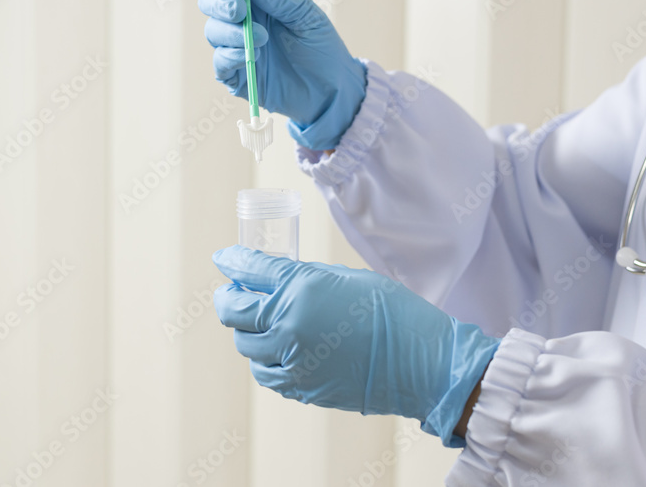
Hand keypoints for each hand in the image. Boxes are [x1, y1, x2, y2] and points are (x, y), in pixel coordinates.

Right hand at [197, 0, 366, 149]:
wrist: (333, 90)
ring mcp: (236, 48)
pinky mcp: (236, 76)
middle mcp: (242, 21)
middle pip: (211, 1)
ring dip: (231, 32)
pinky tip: (251, 57)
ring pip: (213, 31)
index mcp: (259, 0)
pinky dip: (230, 56)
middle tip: (240, 10)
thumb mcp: (307, 16)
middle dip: (220, 2)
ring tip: (263, 38)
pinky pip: (219, 63)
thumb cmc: (322, 49)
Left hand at [212, 246, 499, 444]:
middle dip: (227, 298)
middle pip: (234, 311)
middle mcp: (289, 324)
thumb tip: (279, 281)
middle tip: (231, 291)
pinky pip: (266, 372)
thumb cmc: (393, 311)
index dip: (232, 261)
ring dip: (245, 330)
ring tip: (255, 321)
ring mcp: (293, 360)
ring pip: (245, 345)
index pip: (251, 270)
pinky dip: (262, 359)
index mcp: (302, 288)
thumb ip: (306, 279)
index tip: (223, 258)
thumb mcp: (346, 278)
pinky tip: (273, 350)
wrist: (421, 361)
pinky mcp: (301, 388)